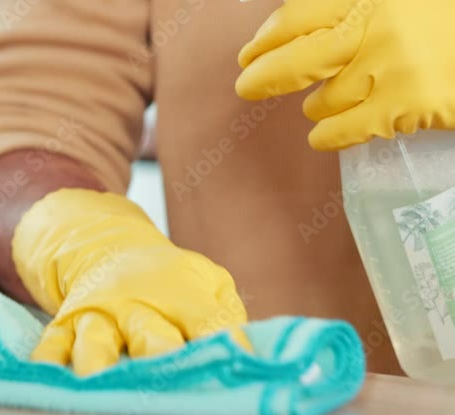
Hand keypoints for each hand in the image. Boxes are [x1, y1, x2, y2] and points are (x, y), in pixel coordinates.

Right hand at [12, 189, 250, 375]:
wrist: (105, 248)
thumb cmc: (168, 280)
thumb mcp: (208, 284)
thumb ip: (228, 320)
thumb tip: (250, 364)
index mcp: (181, 292)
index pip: (209, 324)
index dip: (225, 352)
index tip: (237, 378)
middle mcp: (137, 304)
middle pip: (152, 340)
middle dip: (163, 367)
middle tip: (174, 397)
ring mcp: (96, 316)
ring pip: (96, 347)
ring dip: (99, 371)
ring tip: (103, 394)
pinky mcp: (64, 327)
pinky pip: (52, 348)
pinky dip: (47, 366)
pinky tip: (49, 384)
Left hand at [235, 0, 454, 150]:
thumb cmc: (451, 18)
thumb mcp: (411, 0)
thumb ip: (360, 7)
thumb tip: (299, 27)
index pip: (300, 14)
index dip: (270, 36)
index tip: (251, 51)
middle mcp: (378, 24)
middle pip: (297, 57)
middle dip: (264, 75)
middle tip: (246, 86)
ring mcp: (392, 65)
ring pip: (326, 96)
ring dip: (317, 104)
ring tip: (321, 103)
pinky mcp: (407, 103)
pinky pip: (345, 128)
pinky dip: (328, 134)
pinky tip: (322, 135)